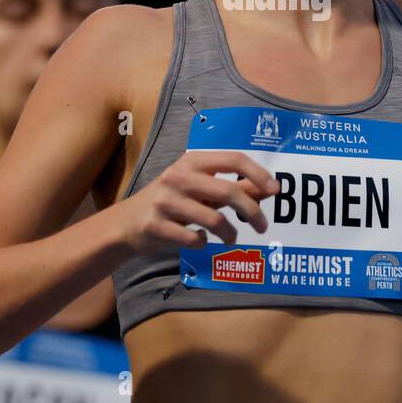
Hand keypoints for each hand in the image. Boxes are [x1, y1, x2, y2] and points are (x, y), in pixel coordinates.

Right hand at [117, 150, 274, 255]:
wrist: (126, 224)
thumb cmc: (172, 203)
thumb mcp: (201, 190)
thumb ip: (233, 188)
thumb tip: (268, 189)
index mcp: (192, 162)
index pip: (233, 159)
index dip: (257, 173)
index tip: (275, 190)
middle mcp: (178, 176)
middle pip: (228, 192)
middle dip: (252, 212)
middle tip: (264, 227)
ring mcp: (165, 200)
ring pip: (214, 219)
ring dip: (230, 234)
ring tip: (231, 239)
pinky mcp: (155, 224)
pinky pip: (193, 238)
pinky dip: (202, 243)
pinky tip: (198, 240)